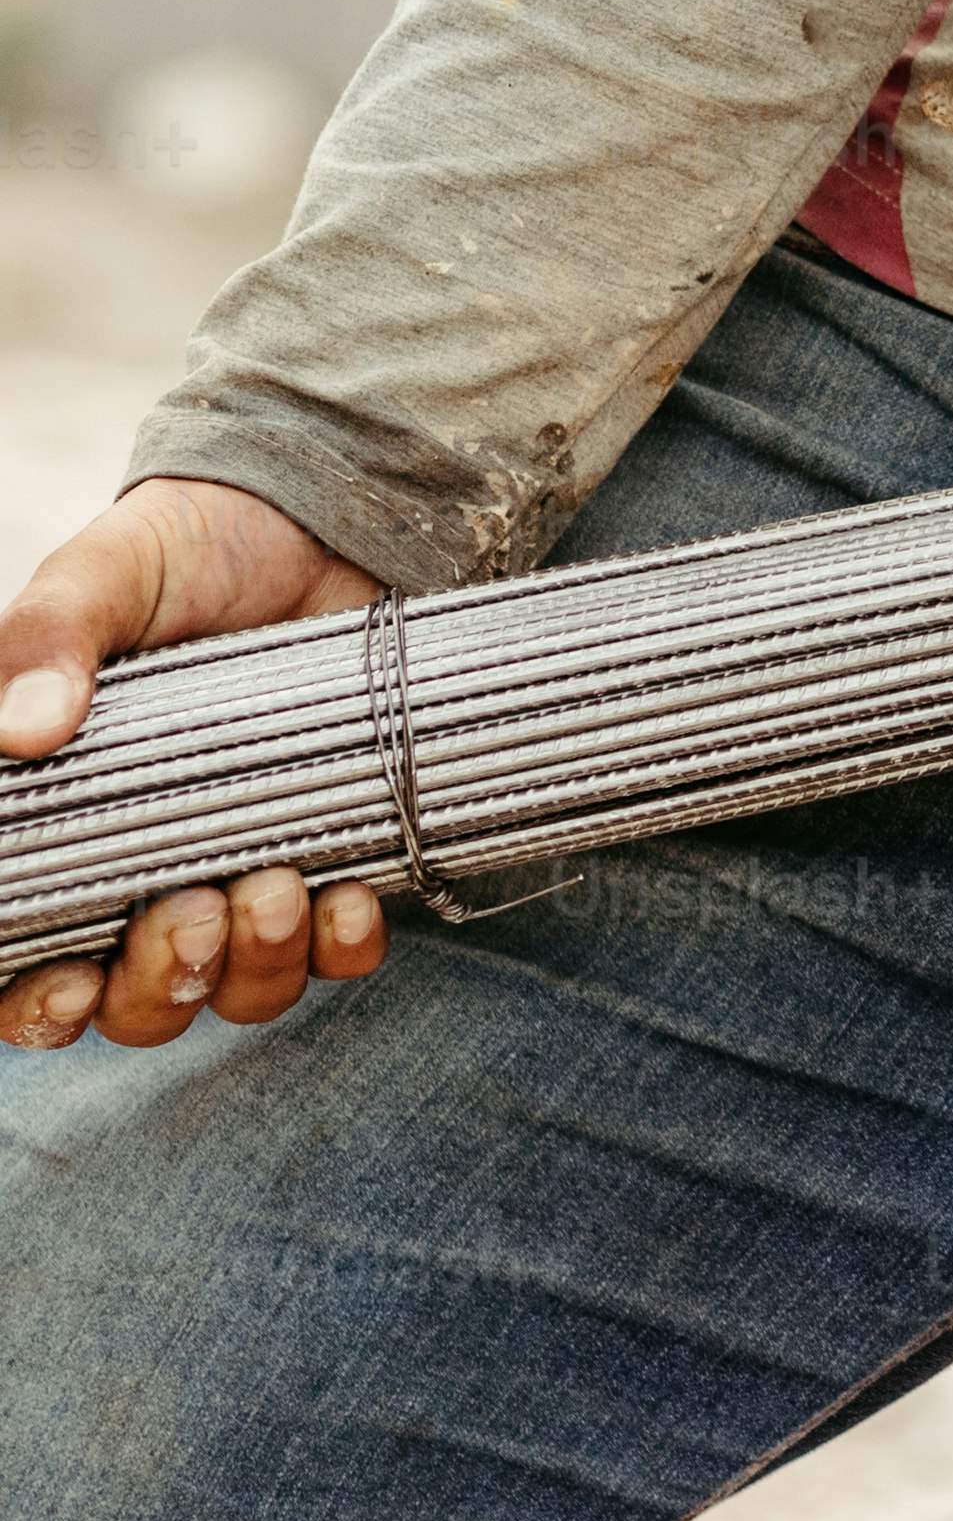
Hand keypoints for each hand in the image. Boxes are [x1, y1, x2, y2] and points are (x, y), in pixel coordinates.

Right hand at [0, 478, 391, 1052]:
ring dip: (254, 967)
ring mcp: (244, 869)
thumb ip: (49, 638)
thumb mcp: (106, 574)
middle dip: (166, 981)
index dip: (40, 1005)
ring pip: (236, 989)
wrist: (318, 516)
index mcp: (67, 828)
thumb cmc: (184, 551)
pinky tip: (351, 902)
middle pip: (139, 1001)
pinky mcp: (332, 851)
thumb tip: (23, 730)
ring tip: (278, 891)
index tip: (74, 988)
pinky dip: (342, 945)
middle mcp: (149, 873)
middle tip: (197, 912)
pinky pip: (336, 948)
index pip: (28, 965)